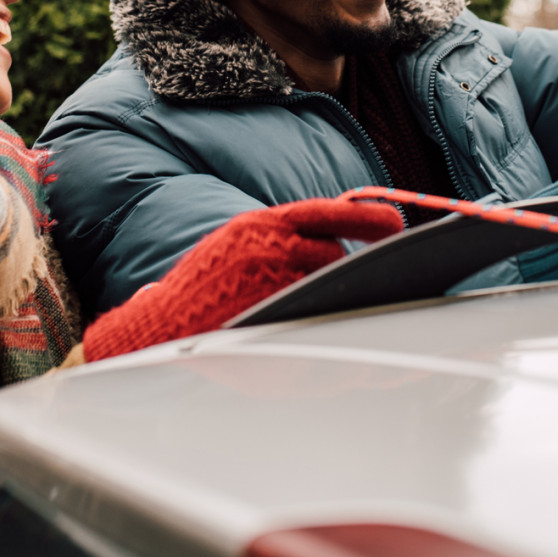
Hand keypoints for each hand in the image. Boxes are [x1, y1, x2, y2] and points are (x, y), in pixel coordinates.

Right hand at [81, 198, 403, 360]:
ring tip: (319, 310)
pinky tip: (326, 343)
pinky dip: (326, 336)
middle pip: (334, 258)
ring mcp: (271, 291)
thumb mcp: (241, 241)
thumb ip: (285, 238)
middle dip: (347, 272)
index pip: (328, 213)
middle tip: (366, 283)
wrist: (160, 326)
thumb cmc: (206, 286)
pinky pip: (317, 330)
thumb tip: (336, 242)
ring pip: (328, 293)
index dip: (367, 218)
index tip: (397, 226)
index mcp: (263, 226)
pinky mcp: (270, 328)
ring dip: (332, 301)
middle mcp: (269, 253)